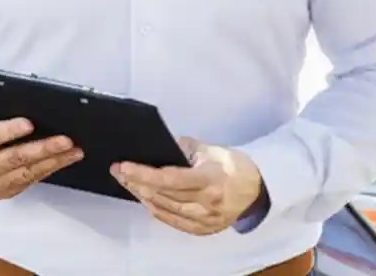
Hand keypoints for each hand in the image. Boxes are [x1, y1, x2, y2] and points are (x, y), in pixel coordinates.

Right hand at [0, 98, 83, 201]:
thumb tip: (5, 90)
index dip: (9, 131)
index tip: (29, 124)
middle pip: (14, 158)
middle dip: (43, 149)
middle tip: (66, 140)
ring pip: (27, 172)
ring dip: (54, 161)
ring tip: (75, 150)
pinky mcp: (4, 192)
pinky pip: (31, 181)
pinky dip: (50, 169)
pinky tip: (66, 158)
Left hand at [112, 136, 265, 235]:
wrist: (257, 188)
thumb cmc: (233, 165)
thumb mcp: (212, 149)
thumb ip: (185, 148)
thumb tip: (160, 146)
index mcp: (211, 180)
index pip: (170, 179)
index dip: (144, 174)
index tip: (125, 166)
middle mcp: (207, 203)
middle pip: (163, 194)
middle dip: (136, 182)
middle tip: (118, 171)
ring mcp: (205, 220)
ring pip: (164, 209)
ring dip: (142, 195)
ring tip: (127, 182)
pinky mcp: (203, 230)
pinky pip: (172, 220)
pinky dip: (155, 208)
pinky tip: (144, 198)